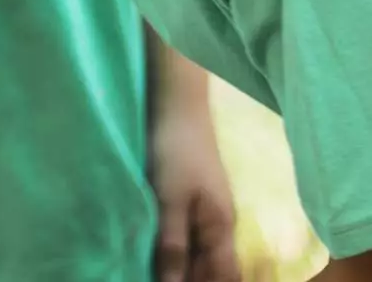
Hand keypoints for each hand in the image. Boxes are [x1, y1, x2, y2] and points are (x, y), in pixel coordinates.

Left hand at [151, 100, 240, 281]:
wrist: (174, 106)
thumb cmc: (176, 150)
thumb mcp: (171, 198)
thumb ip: (172, 243)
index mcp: (220, 229)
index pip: (223, 277)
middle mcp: (216, 226)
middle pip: (209, 269)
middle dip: (187, 278)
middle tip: (155, 278)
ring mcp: (201, 214)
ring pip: (195, 255)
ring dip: (177, 267)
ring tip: (148, 271)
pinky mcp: (183, 202)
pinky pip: (183, 238)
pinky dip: (171, 251)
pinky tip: (149, 256)